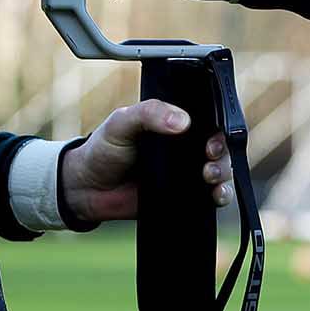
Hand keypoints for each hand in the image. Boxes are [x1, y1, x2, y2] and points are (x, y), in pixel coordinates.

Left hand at [59, 100, 231, 224]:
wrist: (87, 188)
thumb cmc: (103, 149)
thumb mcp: (122, 121)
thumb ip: (149, 113)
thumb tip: (182, 120)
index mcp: (172, 123)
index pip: (207, 120)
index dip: (216, 127)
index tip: (211, 137)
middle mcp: (184, 147)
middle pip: (219, 146)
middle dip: (221, 153)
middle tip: (209, 156)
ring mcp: (185, 173)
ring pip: (220, 171)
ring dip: (223, 174)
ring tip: (209, 177)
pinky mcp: (184, 196)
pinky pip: (210, 197)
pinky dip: (220, 196)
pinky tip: (215, 196)